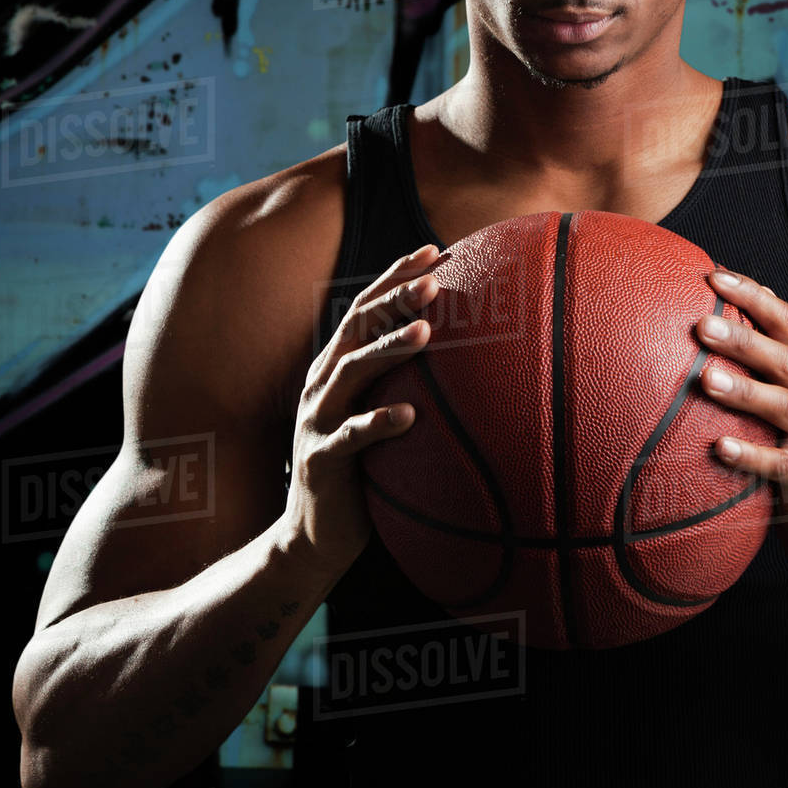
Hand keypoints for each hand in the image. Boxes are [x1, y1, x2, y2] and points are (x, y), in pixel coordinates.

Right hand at [281, 244, 440, 580]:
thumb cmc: (362, 473)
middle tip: (433, 280)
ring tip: (426, 332)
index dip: (396, 276)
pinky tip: (410, 416)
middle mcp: (322, 384)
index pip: (365, 307)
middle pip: (356, 327)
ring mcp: (318, 420)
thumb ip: (408, 386)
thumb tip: (472, 359)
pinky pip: (350, 438)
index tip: (436, 250)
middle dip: (393, 298)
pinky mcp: (321, 460)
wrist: (314, 537)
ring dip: (387, 349)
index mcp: (337, 367)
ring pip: (351, 372)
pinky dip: (378, 424)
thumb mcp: (382, 420)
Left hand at [695, 267, 787, 584]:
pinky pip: (780, 466)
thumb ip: (765, 370)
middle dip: (743, 338)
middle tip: (700, 324)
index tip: (713, 276)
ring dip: (745, 391)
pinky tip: (719, 447)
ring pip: (784, 408)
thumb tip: (710, 322)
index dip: (754, 297)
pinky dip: (750, 455)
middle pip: (783, 359)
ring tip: (706, 378)